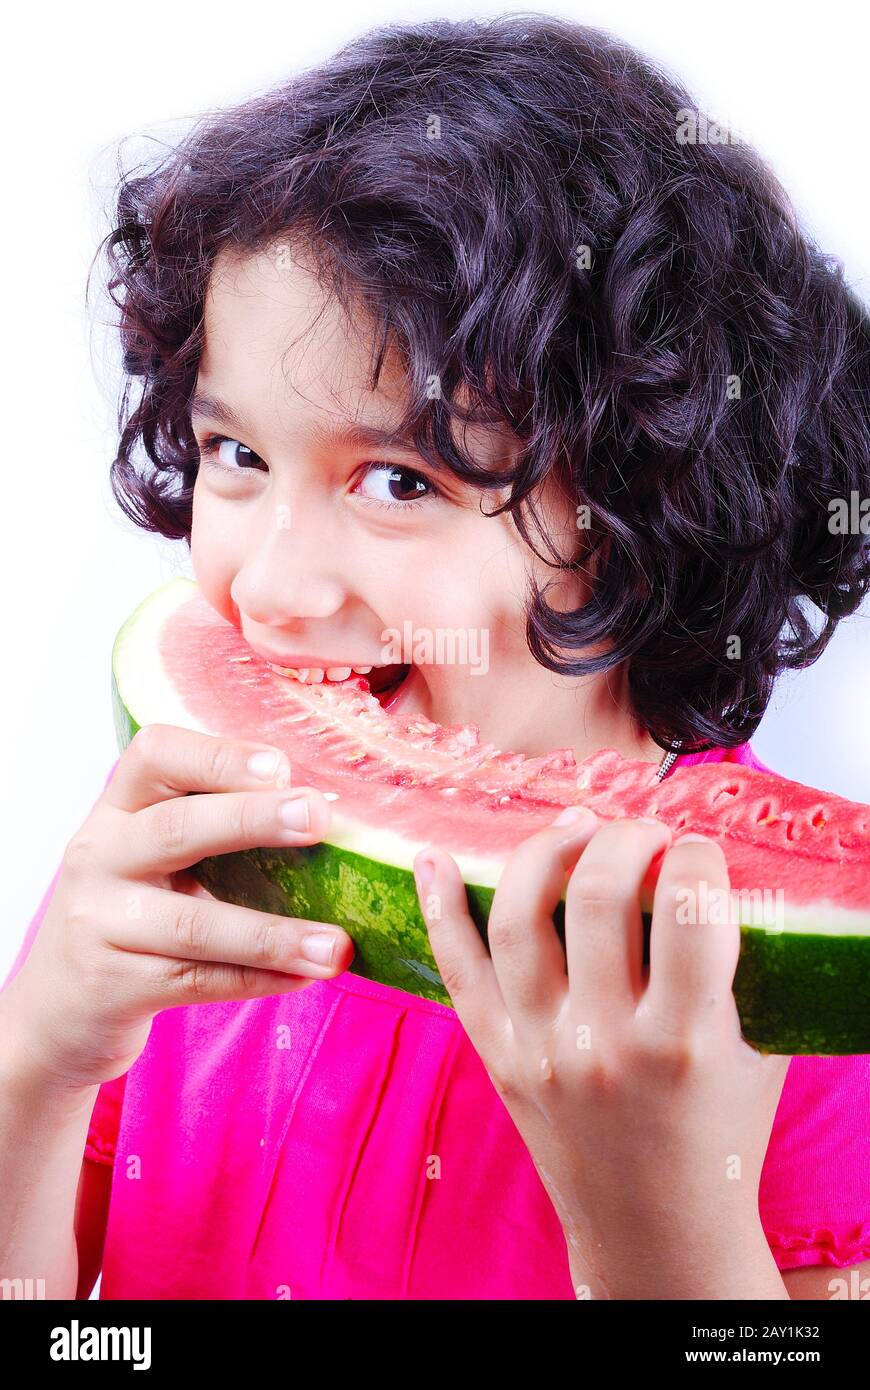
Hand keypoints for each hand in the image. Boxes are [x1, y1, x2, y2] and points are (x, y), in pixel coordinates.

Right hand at [2, 724, 353, 1092]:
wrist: (58, 1006)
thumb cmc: (131, 914)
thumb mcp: (149, 857)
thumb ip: (215, 829)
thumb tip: (328, 816)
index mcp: (118, 810)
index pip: (153, 755)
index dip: (219, 755)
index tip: (281, 766)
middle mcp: (101, 857)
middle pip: (178, 828)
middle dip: (252, 819)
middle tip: (318, 816)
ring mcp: (101, 924)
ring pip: (195, 925)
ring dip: (274, 934)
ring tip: (335, 946)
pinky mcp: (113, 986)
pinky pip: (198, 982)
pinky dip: (259, 980)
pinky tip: (304, 976)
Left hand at [412, 811, 790, 1298]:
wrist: (656, 1233)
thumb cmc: (718, 1137)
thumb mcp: (756, 1055)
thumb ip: (740, 971)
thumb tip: (714, 876)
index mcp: (681, 1041)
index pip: (688, 909)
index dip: (698, 857)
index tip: (699, 853)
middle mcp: (602, 1041)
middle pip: (598, 895)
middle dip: (627, 838)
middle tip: (646, 835)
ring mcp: (538, 1047)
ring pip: (518, 916)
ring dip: (546, 850)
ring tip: (578, 828)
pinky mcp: (495, 1056)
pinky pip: (457, 968)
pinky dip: (440, 907)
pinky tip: (436, 857)